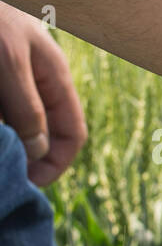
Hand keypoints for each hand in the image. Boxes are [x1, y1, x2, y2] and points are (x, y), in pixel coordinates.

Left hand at [0, 2, 86, 185]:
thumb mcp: (8, 63)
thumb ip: (27, 108)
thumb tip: (39, 151)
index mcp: (54, 79)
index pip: (72, 133)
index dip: (56, 163)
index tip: (29, 182)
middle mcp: (34, 82)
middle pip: (42, 132)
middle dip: (27, 155)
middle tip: (5, 169)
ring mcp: (9, 78)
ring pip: (14, 121)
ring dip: (5, 138)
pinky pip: (1, 108)